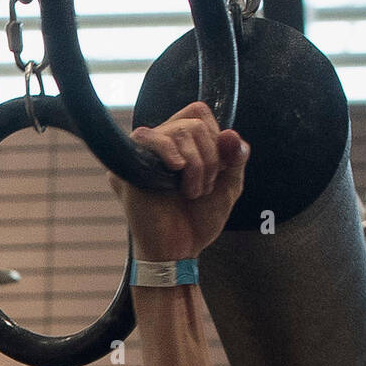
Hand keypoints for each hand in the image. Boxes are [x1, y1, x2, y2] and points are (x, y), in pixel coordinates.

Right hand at [107, 102, 249, 262]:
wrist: (179, 252)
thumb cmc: (197, 223)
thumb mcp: (227, 188)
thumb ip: (235, 160)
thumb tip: (233, 134)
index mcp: (182, 144)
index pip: (199, 113)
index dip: (216, 138)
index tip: (218, 171)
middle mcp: (161, 143)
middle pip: (194, 123)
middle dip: (211, 160)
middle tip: (203, 190)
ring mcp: (144, 152)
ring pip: (179, 132)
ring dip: (196, 167)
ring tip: (190, 194)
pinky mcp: (130, 164)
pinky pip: (149, 137)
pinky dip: (171, 154)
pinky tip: (176, 173)